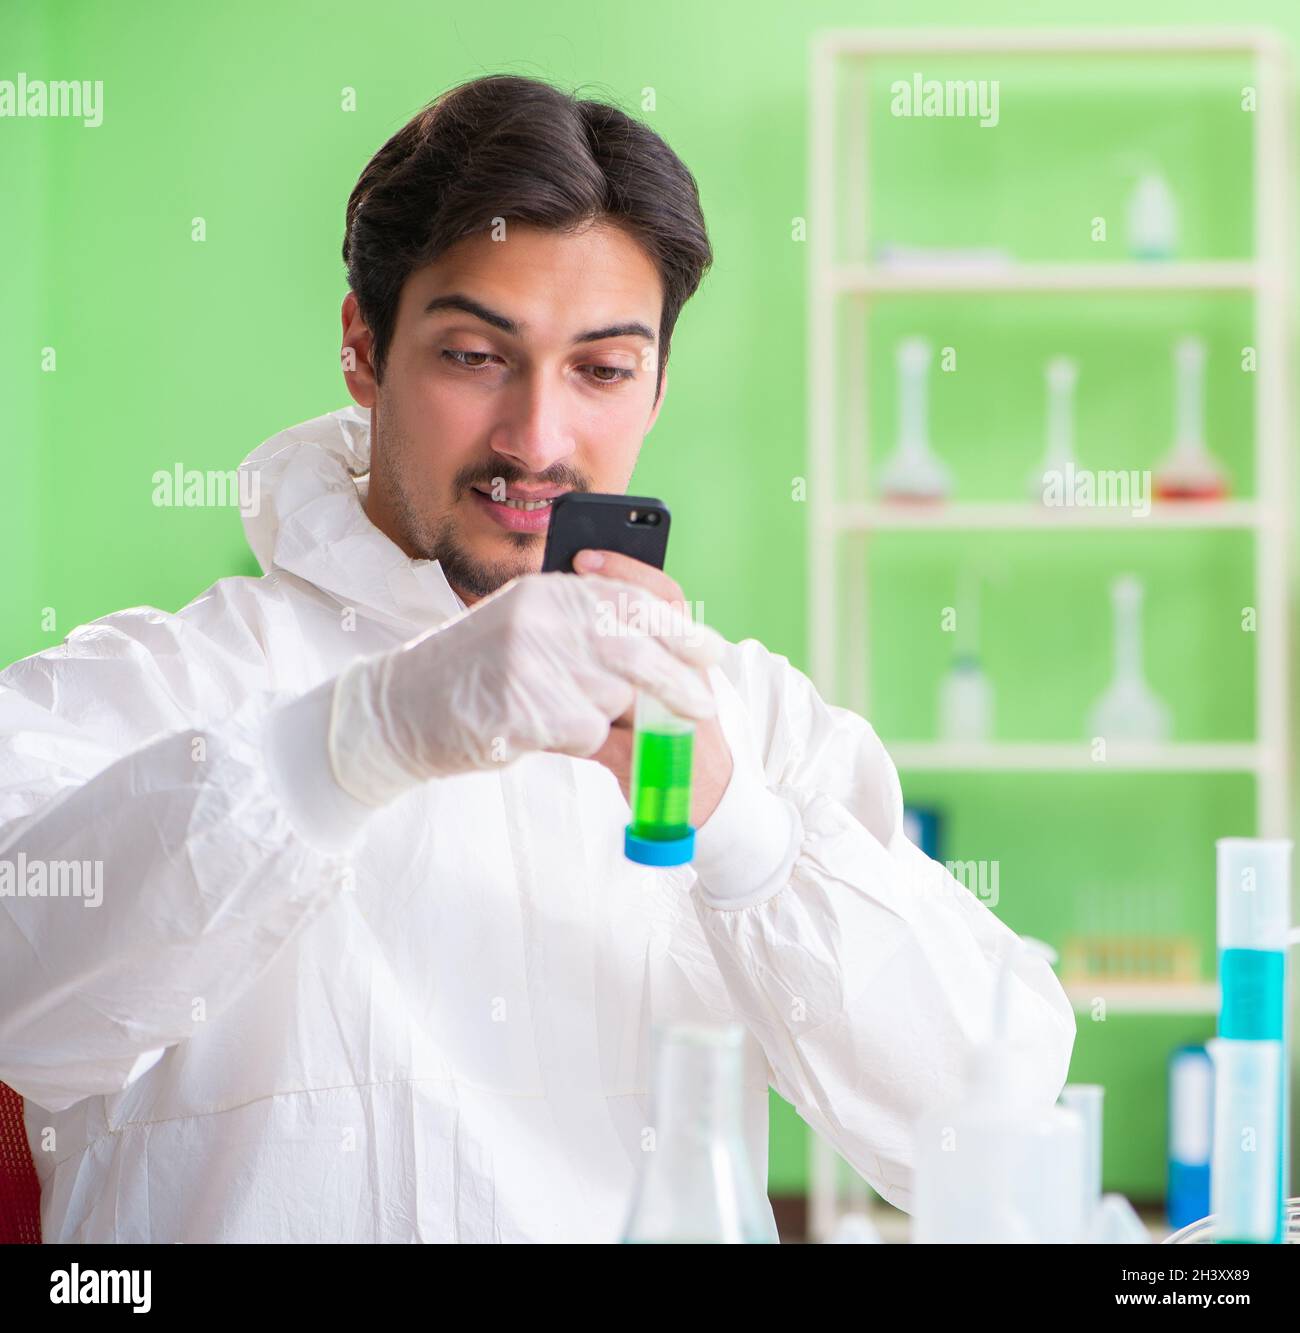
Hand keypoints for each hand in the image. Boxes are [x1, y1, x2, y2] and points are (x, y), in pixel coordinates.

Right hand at [327, 569, 724, 805]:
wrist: (397, 711)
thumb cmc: (471, 675)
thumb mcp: (526, 630)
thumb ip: (582, 630)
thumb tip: (659, 653)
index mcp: (547, 591)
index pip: (631, 600)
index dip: (678, 630)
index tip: (711, 652)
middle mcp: (541, 618)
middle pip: (636, 652)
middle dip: (676, 684)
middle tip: (705, 708)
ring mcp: (530, 662)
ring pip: (611, 698)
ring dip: (606, 717)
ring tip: (562, 712)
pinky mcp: (523, 709)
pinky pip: (583, 733)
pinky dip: (575, 741)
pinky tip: (538, 731)